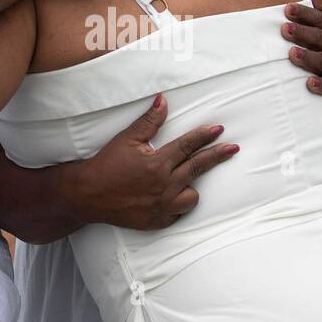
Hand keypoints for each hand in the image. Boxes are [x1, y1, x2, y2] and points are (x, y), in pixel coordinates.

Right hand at [68, 93, 238, 229]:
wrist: (88, 195)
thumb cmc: (107, 164)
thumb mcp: (127, 139)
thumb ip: (149, 121)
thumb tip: (164, 100)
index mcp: (157, 164)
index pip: (187, 146)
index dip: (204, 136)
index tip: (219, 129)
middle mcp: (163, 187)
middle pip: (197, 168)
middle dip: (217, 156)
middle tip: (233, 148)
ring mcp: (162, 207)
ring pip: (191, 196)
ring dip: (191, 186)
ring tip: (186, 179)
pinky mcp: (157, 221)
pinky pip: (179, 213)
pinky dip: (178, 205)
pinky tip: (173, 197)